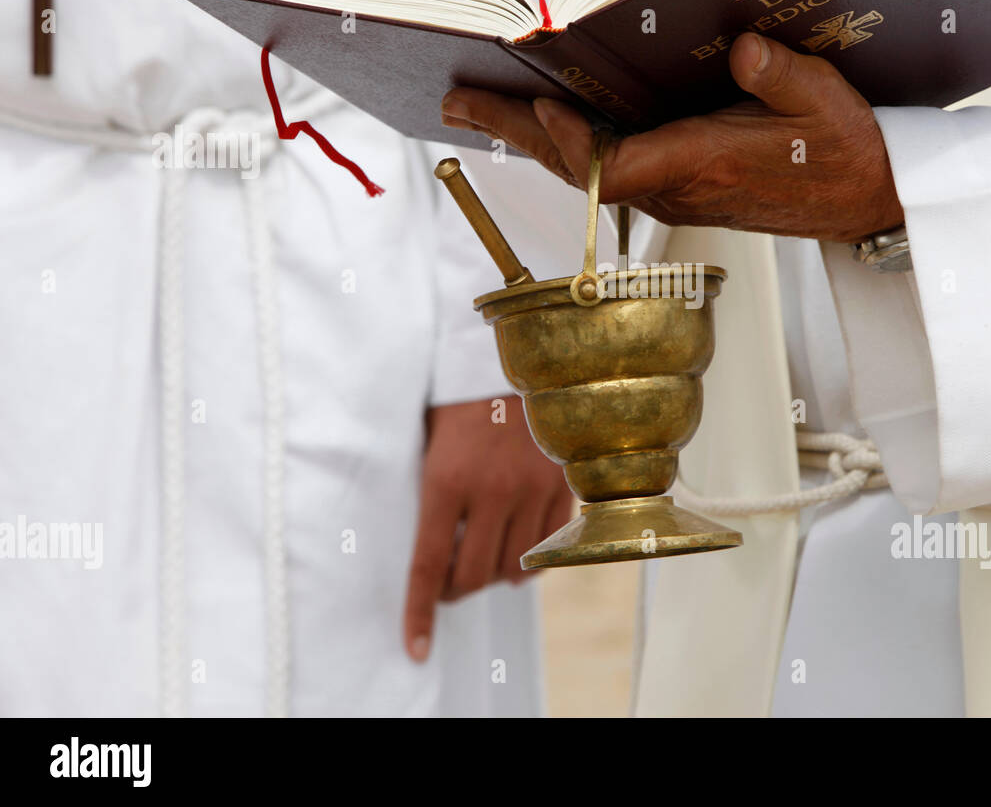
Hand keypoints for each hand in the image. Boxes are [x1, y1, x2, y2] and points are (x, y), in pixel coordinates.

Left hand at [404, 396, 571, 661]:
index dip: (419, 612)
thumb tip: (433, 551)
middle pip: (471, 575)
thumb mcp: (432, 439)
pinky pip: (548, 547)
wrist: (523, 356)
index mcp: (447, 479)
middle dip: (454, 589)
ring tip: (482, 557)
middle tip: (447, 581)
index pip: (427, 565)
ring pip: (512, 568)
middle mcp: (491, 491)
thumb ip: (432, 492)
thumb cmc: (463, 395)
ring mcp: (532, 490)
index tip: (416, 646)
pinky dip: (529, 560)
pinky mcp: (562, 485)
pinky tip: (516, 547)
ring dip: (492, 573)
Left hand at [440, 32, 902, 241]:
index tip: (541, 104)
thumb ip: (784, 76)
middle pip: (579, 169)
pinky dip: (565, 144)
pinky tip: (542, 120)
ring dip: (530, 137)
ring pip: (586, 170)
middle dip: (516, 131)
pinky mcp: (676, 186)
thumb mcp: (826, 104)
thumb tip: (744, 49)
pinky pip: (606, 169)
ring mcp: (672, 191)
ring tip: (478, 105)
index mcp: (706, 168)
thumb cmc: (843, 156)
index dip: (574, 143)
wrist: (864, 200)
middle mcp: (677, 188)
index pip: (620, 168)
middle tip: (458, 100)